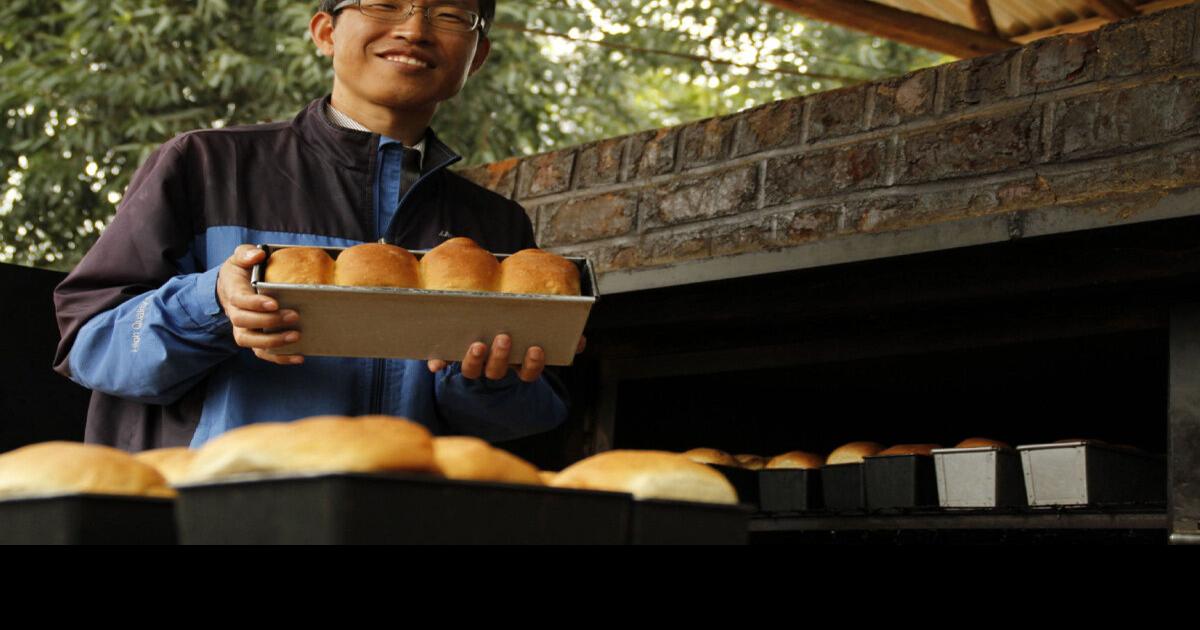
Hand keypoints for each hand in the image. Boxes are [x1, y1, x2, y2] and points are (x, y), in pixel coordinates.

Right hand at [217, 244, 304, 365]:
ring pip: (251, 342)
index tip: (274, 303)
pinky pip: (262, 353)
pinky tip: (299, 356)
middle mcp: (235, 314)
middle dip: (269, 321)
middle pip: (245, 322)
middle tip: (294, 315)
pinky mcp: (254, 339)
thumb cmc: (240, 271)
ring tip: (296, 336)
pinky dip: (279, 358)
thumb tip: (258, 255)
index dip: (255, 304)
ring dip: (273, 342)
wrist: (231, 287)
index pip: (240, 301)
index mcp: (233, 292)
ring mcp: (243, 329)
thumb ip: (246, 254)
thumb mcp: (240, 257)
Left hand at [428, 334, 586, 382]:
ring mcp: (473, 366)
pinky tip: (435, 362)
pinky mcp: (450, 358)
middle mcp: (494, 368)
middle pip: (497, 371)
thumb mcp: (537, 335)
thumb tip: (581, 340)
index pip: (527, 373)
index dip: (531, 364)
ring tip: (477, 344)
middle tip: (503, 338)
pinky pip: (442, 362)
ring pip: (472, 371)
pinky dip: (437, 362)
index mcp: (516, 365)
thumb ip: (560, 339)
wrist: (481, 337)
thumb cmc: (516, 336)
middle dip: (500, 357)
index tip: (535, 349)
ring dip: (474, 361)